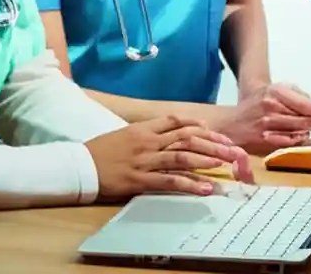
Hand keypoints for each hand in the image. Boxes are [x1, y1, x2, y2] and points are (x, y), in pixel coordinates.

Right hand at [85, 115, 249, 200]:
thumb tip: (172, 132)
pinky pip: (168, 181)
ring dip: (204, 160)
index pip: (177, 122)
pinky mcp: (139, 180)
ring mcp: (144, 160)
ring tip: (223, 164)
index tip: (216, 133)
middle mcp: (148, 141)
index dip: (199, 126)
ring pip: (181, 157)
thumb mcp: (126, 133)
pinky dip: (189, 184)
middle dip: (212, 143)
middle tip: (232, 149)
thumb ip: (149, 132)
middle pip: (186, 138)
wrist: (79, 166)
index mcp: (144, 128)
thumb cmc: (101, 150)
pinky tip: (205, 188)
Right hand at [220, 83, 310, 151]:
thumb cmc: (260, 102)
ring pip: (297, 131)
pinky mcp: (265, 141)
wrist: (232, 122)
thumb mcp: (277, 89)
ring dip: (309, 130)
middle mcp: (270, 109)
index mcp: (274, 92)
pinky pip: (288, 142)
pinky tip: (301, 135)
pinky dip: (297, 139)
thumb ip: (298, 95)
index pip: (302, 103)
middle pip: (302, 118)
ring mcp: (267, 127)